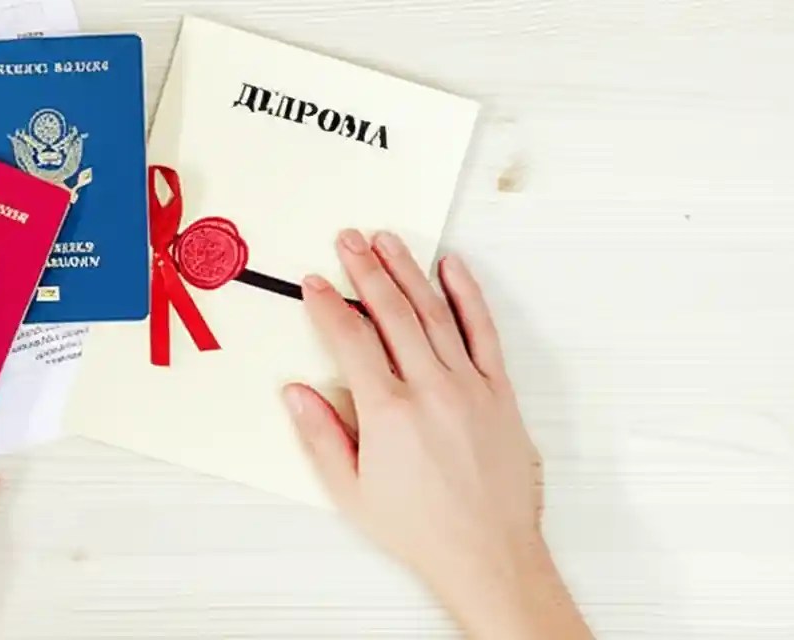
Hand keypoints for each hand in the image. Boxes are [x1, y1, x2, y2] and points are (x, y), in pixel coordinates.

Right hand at [285, 230, 591, 639]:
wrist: (488, 554)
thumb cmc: (420, 529)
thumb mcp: (351, 492)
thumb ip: (321, 436)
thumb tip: (295, 392)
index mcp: (388, 413)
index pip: (350, 339)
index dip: (328, 305)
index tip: (314, 282)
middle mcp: (430, 390)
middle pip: (392, 313)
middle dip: (366, 270)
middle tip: (348, 239)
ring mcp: (469, 386)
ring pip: (434, 312)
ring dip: (408, 272)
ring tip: (387, 241)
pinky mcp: (499, 392)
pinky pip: (483, 332)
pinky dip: (468, 296)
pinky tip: (452, 269)